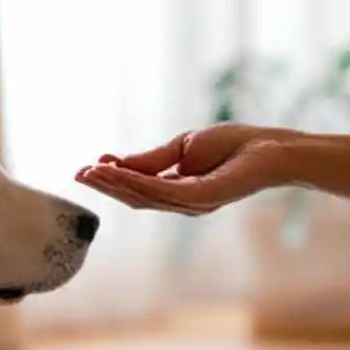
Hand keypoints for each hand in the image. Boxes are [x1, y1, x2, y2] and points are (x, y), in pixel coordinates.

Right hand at [75, 123, 293, 214]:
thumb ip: (154, 158)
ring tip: (89, 172)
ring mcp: (192, 202)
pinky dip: (136, 182)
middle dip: (106, 185)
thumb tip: (118, 162)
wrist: (271, 149)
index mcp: (179, 191)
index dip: (113, 179)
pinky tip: (116, 172)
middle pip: (137, 197)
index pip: (140, 188)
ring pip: (145, 196)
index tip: (87, 168)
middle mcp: (183, 203)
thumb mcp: (184, 146)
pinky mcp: (201, 196)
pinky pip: (162, 190)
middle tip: (77, 174)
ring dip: (114, 184)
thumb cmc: (235, 146)